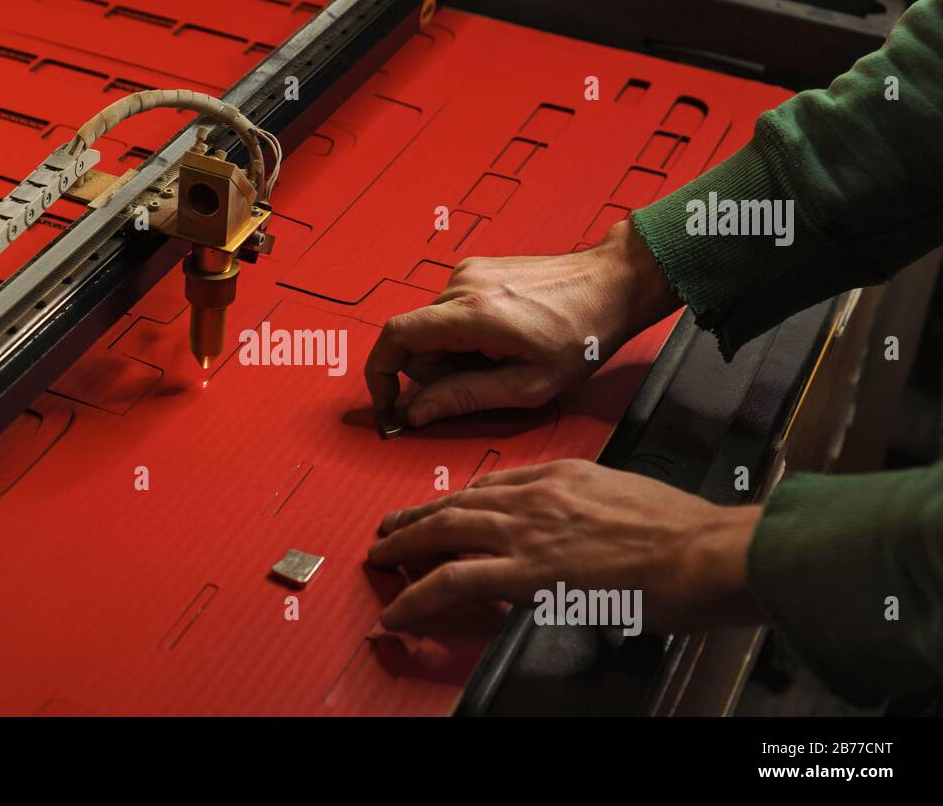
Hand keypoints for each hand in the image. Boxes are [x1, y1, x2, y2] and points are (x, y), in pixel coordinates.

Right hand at [364, 218, 680, 427]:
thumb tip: (417, 412)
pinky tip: (504, 337)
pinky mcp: (476, 268)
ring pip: (431, 328)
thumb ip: (466, 398)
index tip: (388, 403)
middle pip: (415, 339)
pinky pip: (449, 312)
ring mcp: (467, 272)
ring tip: (503, 356)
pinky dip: (464, 333)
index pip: (395, 337)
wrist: (612, 282)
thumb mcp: (530, 385)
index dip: (381, 375)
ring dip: (454, 353)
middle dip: (437, 371)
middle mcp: (462, 285)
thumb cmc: (584, 334)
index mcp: (472, 314)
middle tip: (486, 379)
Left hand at [367, 459, 765, 632]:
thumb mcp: (632, 503)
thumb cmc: (687, 536)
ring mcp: (527, 531)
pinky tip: (398, 610)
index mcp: (565, 475)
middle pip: (459, 501)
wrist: (705, 551)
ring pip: (444, 531)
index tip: (444, 510)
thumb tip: (585, 540)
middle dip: (418, 516)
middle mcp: (537, 495)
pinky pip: (452, 581)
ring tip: (380, 560)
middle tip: (391, 529)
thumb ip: (596, 514)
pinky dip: (416, 596)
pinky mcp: (525, 571)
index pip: (495, 484)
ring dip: (404, 547)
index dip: (461, 500)